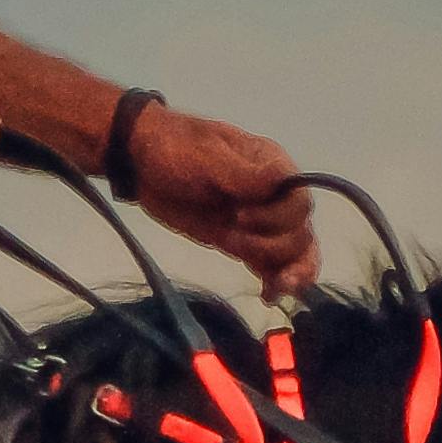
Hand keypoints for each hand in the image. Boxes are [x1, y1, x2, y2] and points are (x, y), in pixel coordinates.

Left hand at [118, 111, 315, 297]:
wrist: (142, 162)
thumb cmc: (175, 149)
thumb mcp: (208, 155)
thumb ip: (245, 173)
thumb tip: (281, 181)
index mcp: (272, 166)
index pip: (299, 201)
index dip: (276, 216)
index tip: (239, 215)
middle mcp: (274, 195)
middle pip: (299, 231)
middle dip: (272, 244)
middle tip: (231, 238)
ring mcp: (259, 221)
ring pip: (295, 251)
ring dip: (288, 271)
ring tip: (276, 287)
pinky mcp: (243, 242)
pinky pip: (272, 265)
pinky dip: (276, 281)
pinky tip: (268, 294)